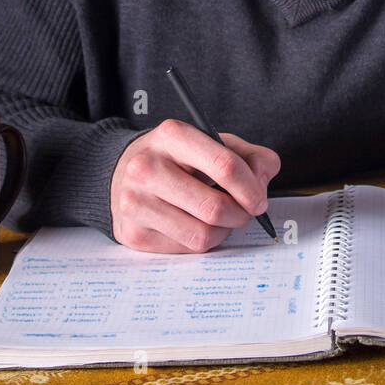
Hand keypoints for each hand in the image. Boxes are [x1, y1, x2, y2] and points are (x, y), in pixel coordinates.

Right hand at [110, 119, 280, 252]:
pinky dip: (200, 242)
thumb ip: (250, 157)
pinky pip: (185, 249)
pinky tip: (194, 225)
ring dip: (222, 231)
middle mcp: (146, 167)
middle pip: (214, 207)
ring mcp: (135, 201)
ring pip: (202, 235)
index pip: (225, 165)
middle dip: (239, 215)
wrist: (122, 172)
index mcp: (172, 135)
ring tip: (219, 219)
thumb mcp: (214, 144)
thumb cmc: (178, 159)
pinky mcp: (132, 232)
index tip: (258, 200)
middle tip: (242, 212)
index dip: (251, 188)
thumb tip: (262, 182)